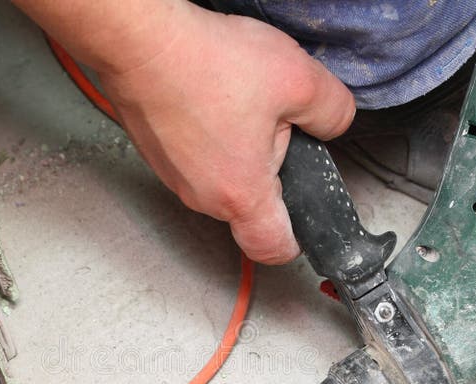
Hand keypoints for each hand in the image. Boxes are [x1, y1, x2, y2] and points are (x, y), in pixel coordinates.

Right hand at [97, 4, 354, 262]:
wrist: (140, 43)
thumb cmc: (203, 64)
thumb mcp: (297, 80)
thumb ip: (332, 112)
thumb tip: (336, 124)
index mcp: (242, 193)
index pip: (273, 249)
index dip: (294, 243)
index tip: (302, 225)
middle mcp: (204, 197)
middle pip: (249, 209)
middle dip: (270, 177)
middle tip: (274, 129)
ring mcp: (176, 180)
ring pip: (221, 183)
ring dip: (238, 155)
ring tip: (238, 105)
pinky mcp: (158, 158)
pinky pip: (195, 163)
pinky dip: (209, 140)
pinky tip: (211, 100)